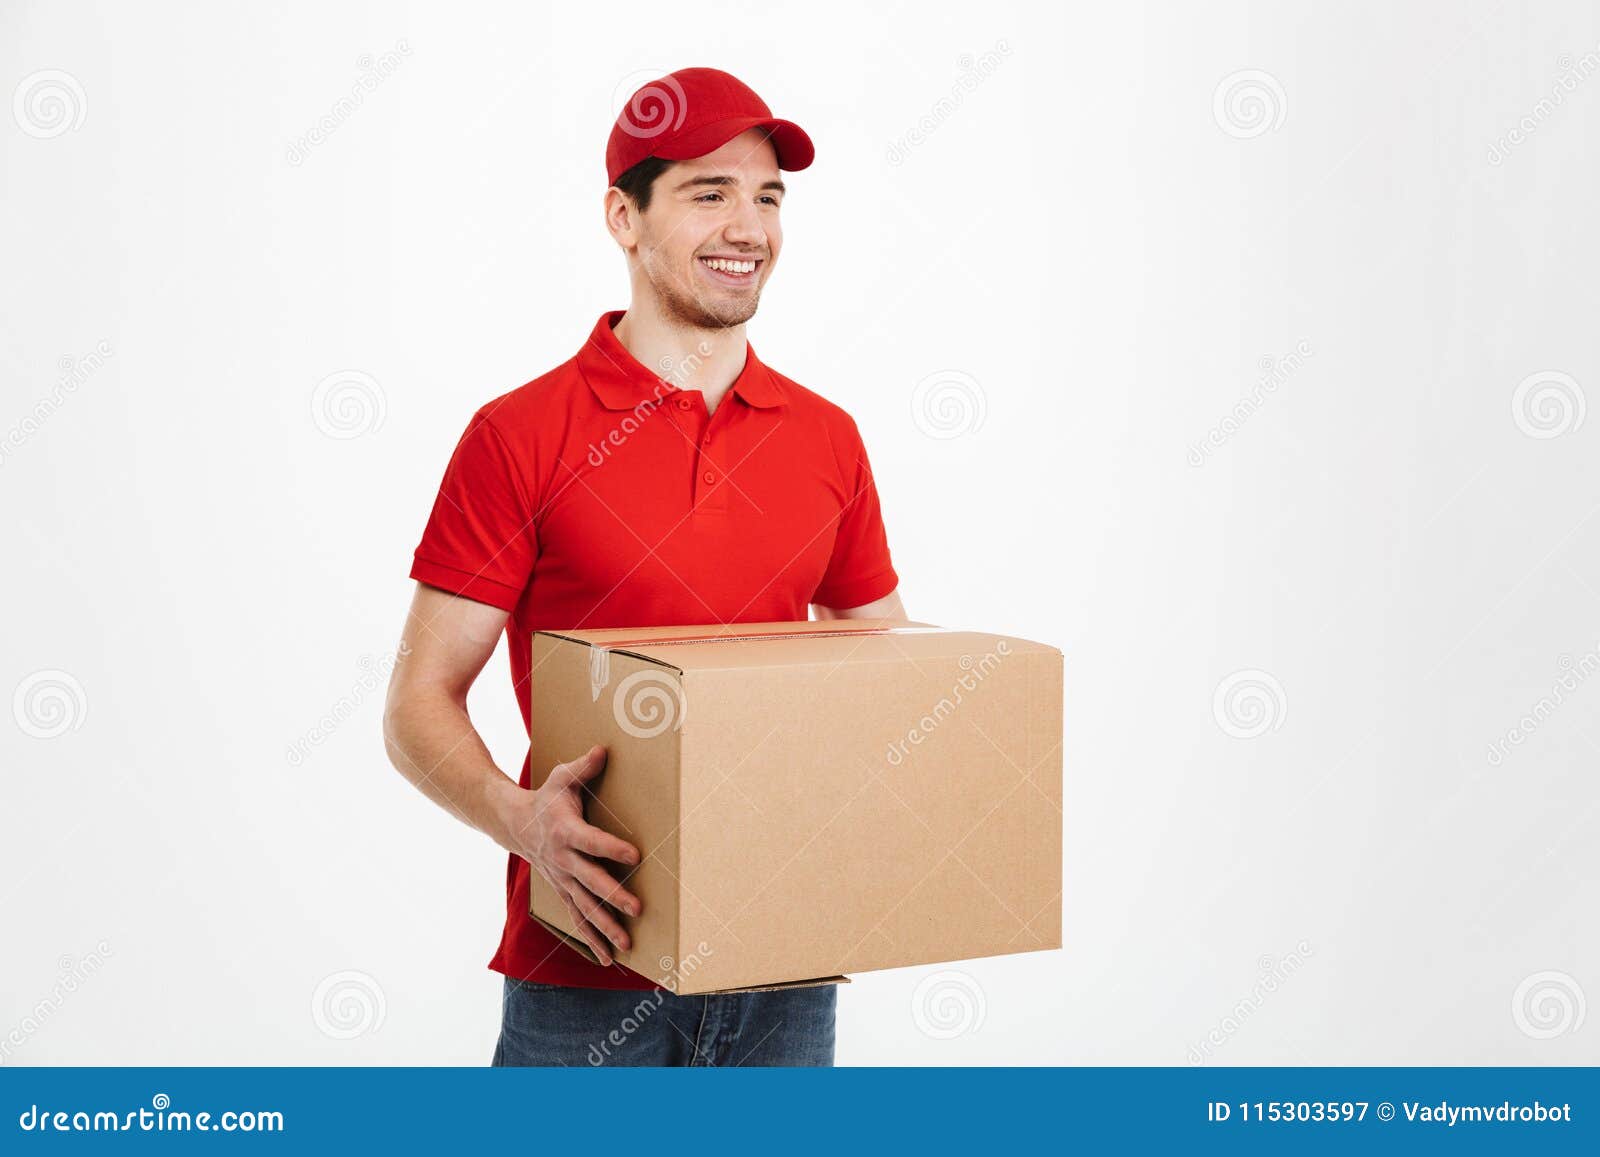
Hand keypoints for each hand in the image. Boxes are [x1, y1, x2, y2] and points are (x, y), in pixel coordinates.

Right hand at [496, 744, 641, 965]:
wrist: (514, 824)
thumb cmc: (547, 798)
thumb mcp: (561, 777)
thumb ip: (584, 767)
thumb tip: (605, 749)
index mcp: (566, 830)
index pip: (591, 841)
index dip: (611, 847)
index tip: (635, 855)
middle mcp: (564, 860)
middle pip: (590, 881)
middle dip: (613, 896)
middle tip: (637, 908)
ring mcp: (562, 880)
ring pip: (584, 907)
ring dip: (605, 927)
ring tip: (627, 945)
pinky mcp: (563, 891)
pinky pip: (577, 919)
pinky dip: (592, 939)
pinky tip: (610, 958)